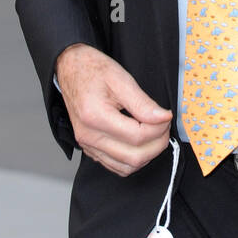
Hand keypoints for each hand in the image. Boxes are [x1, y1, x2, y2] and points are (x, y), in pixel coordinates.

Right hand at [55, 44, 171, 176]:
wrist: (71, 70)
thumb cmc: (93, 71)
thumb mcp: (121, 79)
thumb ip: (143, 102)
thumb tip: (163, 118)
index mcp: (95, 116)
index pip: (137, 136)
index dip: (159, 129)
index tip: (166, 116)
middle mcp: (89, 136)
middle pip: (134, 157)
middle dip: (157, 144)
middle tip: (163, 126)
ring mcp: (88, 145)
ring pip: (127, 167)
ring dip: (147, 154)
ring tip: (154, 134)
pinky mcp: (89, 149)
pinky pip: (116, 166)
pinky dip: (133, 159)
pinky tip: (140, 143)